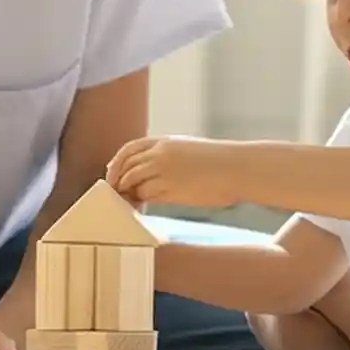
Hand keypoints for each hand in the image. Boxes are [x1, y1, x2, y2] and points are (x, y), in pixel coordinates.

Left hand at [106, 136, 240, 207]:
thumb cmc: (220, 163)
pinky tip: (142, 208)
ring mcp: (164, 170)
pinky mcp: (170, 187)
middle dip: (117, 181)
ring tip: (130, 203)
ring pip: (132, 181)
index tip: (112, 175)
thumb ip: (168, 159)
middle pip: (126, 166)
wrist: (237, 168)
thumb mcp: (189, 151)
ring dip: (128, 193)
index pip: (130, 149)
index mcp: (165, 142)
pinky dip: (140, 201)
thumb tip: (151, 176)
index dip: (117, 163)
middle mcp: (160, 153)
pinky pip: (146, 194)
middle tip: (116, 194)